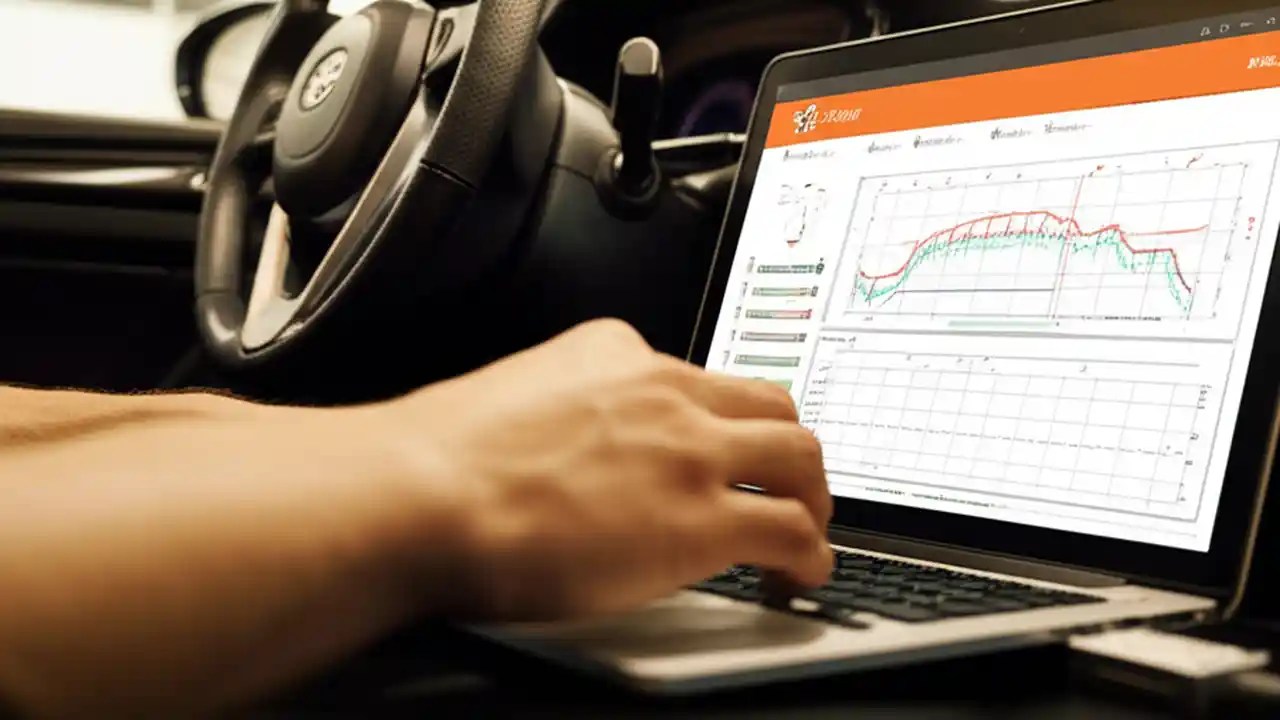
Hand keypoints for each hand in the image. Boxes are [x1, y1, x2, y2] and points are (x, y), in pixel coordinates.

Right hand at [384, 319, 832, 620]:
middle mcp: (664, 391)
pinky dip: (811, 556)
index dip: (719, 421)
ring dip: (813, 497)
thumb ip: (559, 411)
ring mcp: (690, 452)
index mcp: (614, 354)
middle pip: (769, 406)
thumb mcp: (510, 400)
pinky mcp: (702, 521)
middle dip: (789, 449)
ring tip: (808, 531)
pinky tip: (801, 576)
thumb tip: (564, 448)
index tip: (718, 447)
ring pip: (799, 457)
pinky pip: (791, 532)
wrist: (422, 495)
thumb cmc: (438, 460)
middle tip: (790, 485)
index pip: (696, 377)